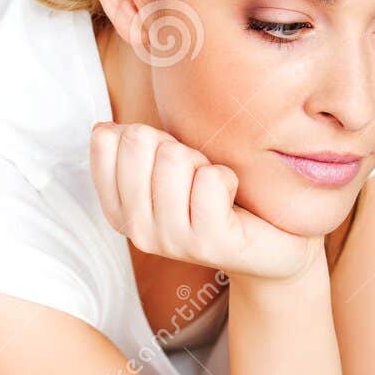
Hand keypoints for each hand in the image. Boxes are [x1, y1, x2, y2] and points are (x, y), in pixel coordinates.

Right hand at [90, 121, 321, 282]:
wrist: (269, 243)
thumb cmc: (216, 197)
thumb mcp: (167, 169)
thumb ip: (134, 151)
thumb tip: (104, 129)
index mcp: (119, 209)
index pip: (106, 142)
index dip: (144, 134)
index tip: (166, 159)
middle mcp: (137, 230)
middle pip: (138, 143)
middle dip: (174, 145)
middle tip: (195, 174)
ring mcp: (171, 241)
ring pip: (173, 159)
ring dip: (202, 163)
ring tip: (214, 189)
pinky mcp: (209, 244)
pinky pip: (210, 180)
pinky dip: (227, 178)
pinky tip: (232, 200)